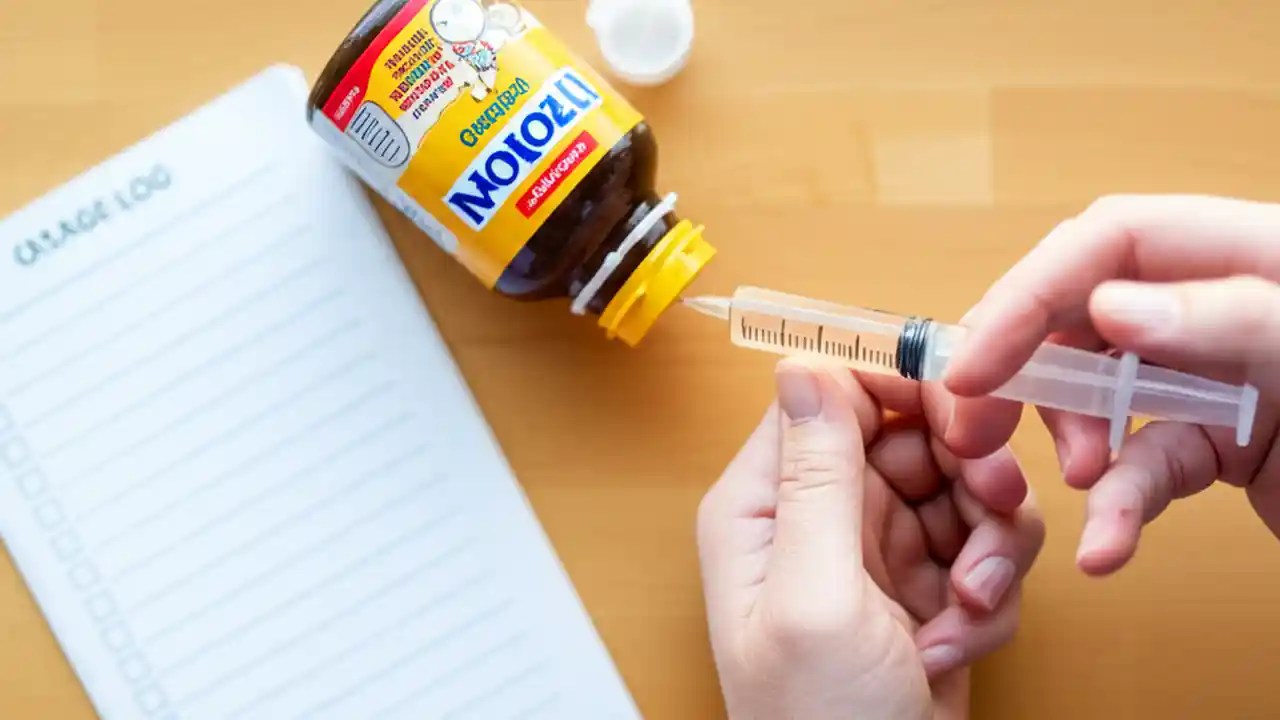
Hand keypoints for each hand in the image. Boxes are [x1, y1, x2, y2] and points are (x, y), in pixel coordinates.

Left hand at [697, 360, 1043, 719]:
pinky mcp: (921, 588)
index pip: (830, 396)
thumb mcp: (816, 594)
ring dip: (987, 542)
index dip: (905, 391)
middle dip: (966, 471)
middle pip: (909, 435)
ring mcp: (871, 554)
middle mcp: (814, 518)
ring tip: (968, 602)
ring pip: (959, 488)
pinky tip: (958, 642)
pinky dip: (988, 591)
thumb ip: (814, 477)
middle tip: (995, 507)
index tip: (964, 414)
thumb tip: (800, 363)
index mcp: (762, 505)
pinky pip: (981, 547)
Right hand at [943, 194, 1279, 574]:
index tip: (975, 361)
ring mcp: (1218, 375)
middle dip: (1021, 369)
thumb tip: (1112, 309)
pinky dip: (1117, 510)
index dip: (1029, 292)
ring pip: (1101, 395)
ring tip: (1080, 488)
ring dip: (1070, 445)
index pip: (1107, 244)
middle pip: (1082, 314)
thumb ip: (1232, 315)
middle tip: (973, 427)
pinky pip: (1144, 466)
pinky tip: (1107, 548)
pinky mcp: (1222, 441)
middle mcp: (1220, 306)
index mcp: (1249, 251)